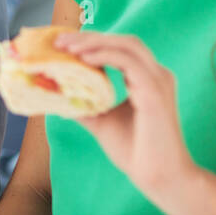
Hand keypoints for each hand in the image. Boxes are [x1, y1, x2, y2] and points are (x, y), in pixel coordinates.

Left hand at [54, 30, 196, 196]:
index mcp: (146, 78)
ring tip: (66, 47)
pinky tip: (84, 59)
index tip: (62, 42)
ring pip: (127, 46)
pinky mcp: (155, 92)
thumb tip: (56, 95)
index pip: (119, 47)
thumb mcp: (101, 120)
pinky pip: (129, 62)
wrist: (159, 178)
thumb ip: (83, 104)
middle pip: (123, 41)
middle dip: (89, 37)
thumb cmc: (135, 151)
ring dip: (94, 43)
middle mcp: (156, 75)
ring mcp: (158, 81)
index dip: (92, 40)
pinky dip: (105, 55)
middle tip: (59, 41)